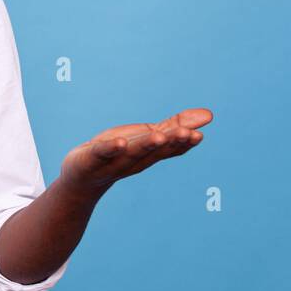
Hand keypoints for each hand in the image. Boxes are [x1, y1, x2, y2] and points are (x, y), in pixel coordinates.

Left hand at [59, 107, 212, 196]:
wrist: (82, 176)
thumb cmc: (117, 153)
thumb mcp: (147, 136)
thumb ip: (175, 125)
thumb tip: (209, 114)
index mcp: (149, 154)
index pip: (170, 148)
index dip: (183, 143)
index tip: (199, 135)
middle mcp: (135, 160)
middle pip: (155, 151)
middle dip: (172, 142)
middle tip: (189, 134)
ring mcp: (113, 161)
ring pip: (132, 153)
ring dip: (146, 145)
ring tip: (160, 136)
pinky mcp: (91, 159)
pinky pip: (102, 152)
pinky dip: (111, 148)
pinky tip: (120, 142)